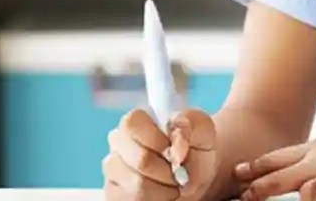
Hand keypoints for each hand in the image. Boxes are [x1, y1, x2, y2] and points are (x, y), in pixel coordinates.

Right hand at [103, 107, 218, 199]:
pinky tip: (163, 194)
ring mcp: (113, 170)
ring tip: (173, 184)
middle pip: (140, 160)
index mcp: (135, 121)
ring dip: (165, 189)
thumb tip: (177, 138)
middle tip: (180, 172)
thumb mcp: (202, 130)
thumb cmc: (194, 148)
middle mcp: (118, 143)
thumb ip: (191, 124)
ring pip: (138, 186)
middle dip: (169, 170)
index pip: (133, 124)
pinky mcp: (114, 193)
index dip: (159, 141)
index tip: (176, 151)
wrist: (193, 174)